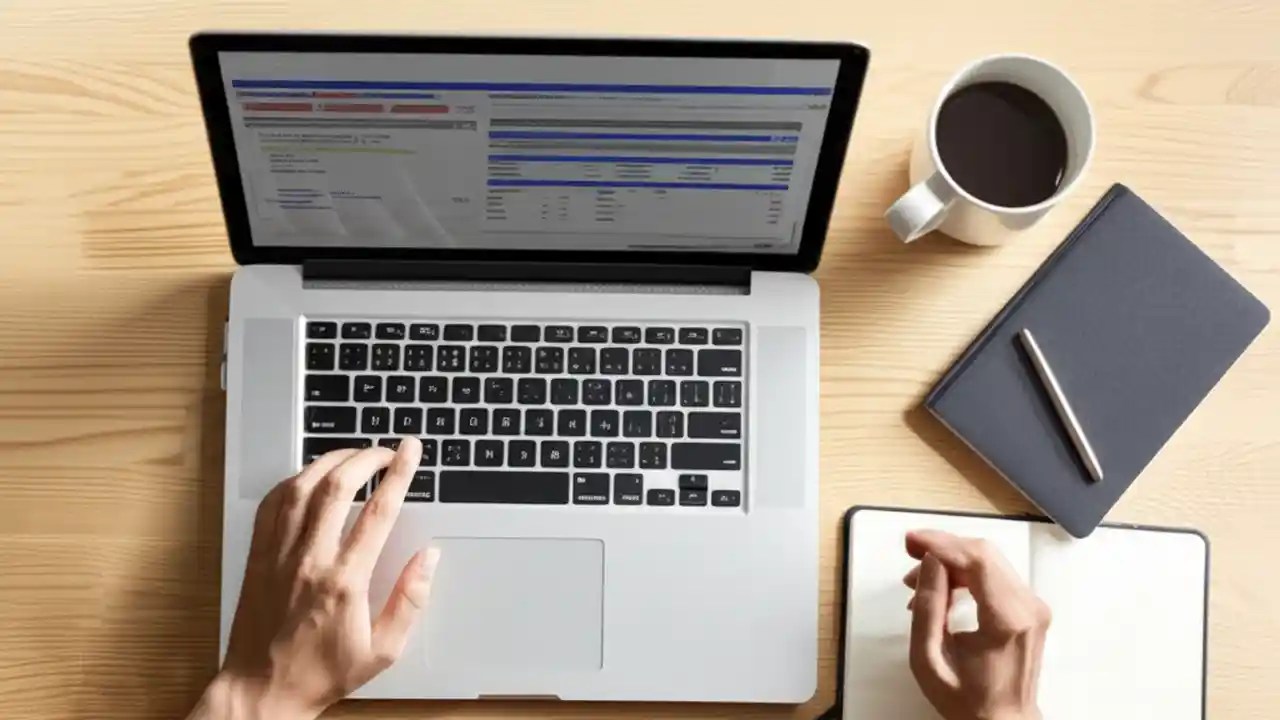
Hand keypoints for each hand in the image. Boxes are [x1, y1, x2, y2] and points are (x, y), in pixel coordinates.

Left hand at [188, 439, 440, 719]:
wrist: (263, 690)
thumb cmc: (322, 672)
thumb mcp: (384, 650)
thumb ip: (411, 599)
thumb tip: (428, 556)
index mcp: (344, 581)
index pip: (378, 511)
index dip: (399, 473)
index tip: (410, 450)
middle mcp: (309, 560)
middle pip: (338, 486)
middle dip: (366, 457)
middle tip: (385, 451)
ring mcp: (278, 554)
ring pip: (302, 487)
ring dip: (330, 461)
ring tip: (353, 456)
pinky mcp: (258, 556)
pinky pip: (272, 503)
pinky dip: (293, 480)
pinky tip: (310, 477)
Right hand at [902, 530, 1050, 719]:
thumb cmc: (966, 700)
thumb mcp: (930, 659)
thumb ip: (928, 607)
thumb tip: (929, 563)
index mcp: (1008, 621)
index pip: (978, 560)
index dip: (941, 543)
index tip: (911, 541)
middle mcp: (1028, 608)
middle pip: (985, 554)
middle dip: (944, 547)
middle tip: (909, 552)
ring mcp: (1033, 607)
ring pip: (989, 561)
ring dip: (952, 561)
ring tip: (918, 582)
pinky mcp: (1030, 609)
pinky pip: (996, 575)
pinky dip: (966, 574)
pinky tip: (942, 588)